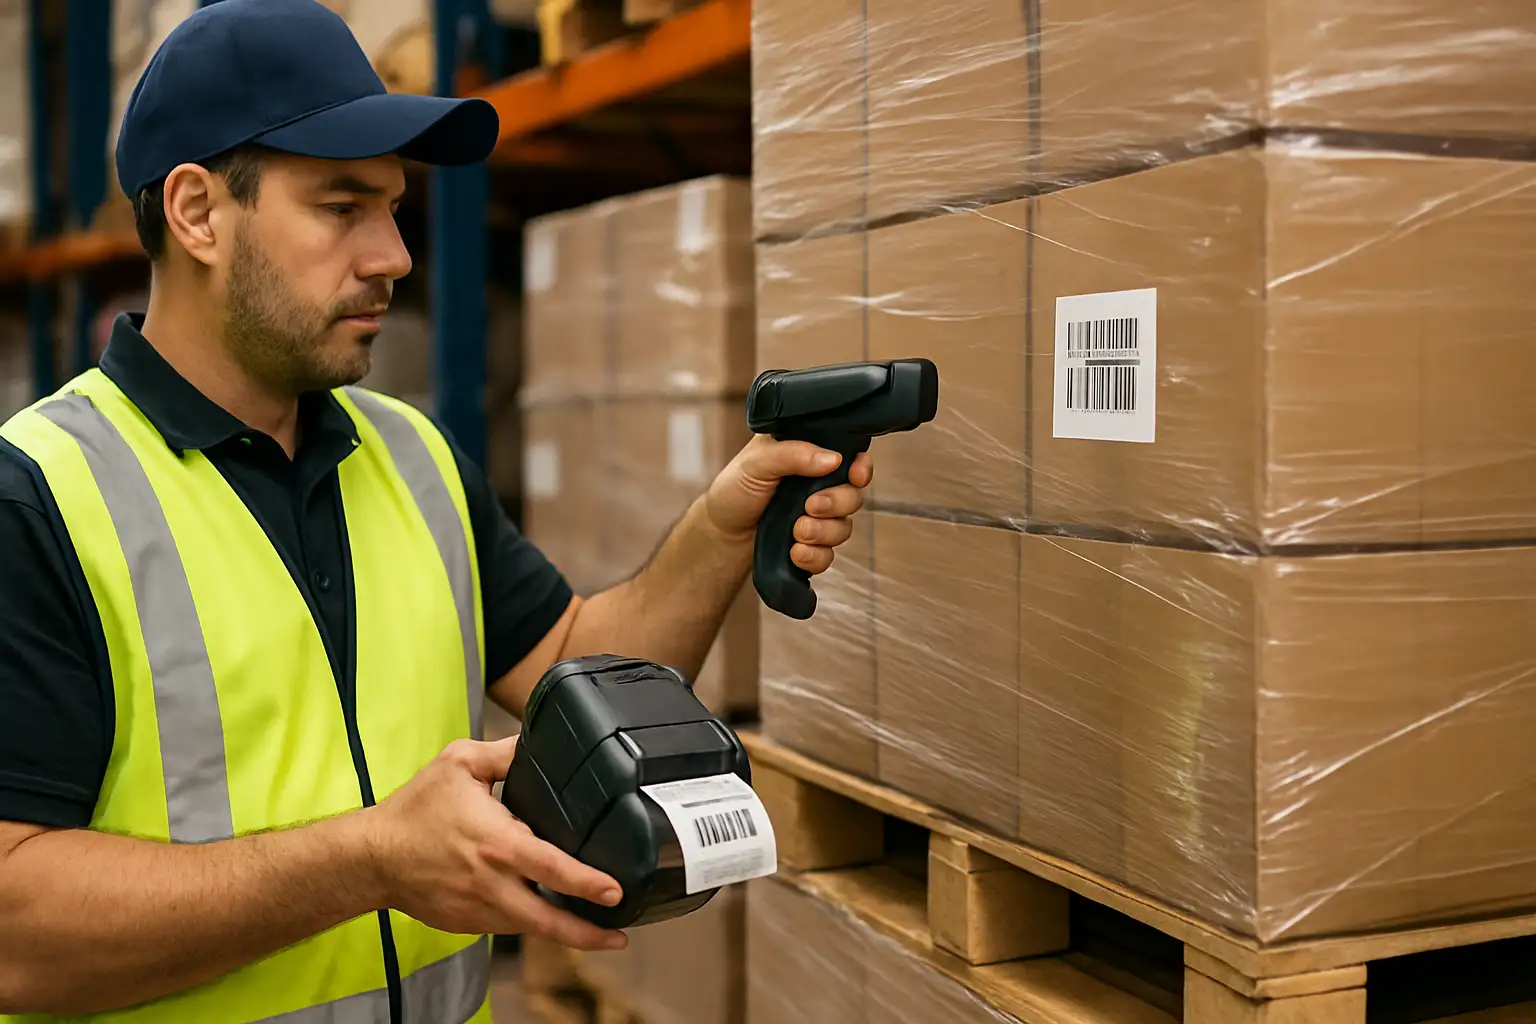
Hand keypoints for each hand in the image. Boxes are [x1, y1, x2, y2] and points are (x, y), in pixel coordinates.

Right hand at [363, 736, 626, 950]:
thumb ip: (506, 752)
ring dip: (563, 932)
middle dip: (587, 933)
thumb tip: (539, 742)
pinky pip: (506, 925)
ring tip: (596, 931)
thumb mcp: (459, 763)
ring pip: (529, 928)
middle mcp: (491, 883)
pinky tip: (548, 916)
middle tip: (619, 935)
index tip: (615, 891)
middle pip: (546, 920)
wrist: (371, 856)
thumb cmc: (415, 809)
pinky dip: (529, 923)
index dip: (587, 882)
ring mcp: (478, 909)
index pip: (551, 868)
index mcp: (497, 843)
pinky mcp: (466, 923)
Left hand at [703, 434, 872, 575]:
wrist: (721, 531)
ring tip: (797, 532)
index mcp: (810, 456)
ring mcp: (818, 518)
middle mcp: (819, 486)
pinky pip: (829, 555)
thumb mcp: (757, 462)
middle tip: (810, 506)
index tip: (855, 475)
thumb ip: (793, 454)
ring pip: (844, 528)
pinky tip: (795, 552)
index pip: (851, 457)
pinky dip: (815, 556)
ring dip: (824, 533)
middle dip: (837, 503)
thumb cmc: (735, 488)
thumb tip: (833, 459)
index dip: (862, 467)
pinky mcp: (812, 545)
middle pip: (854, 495)